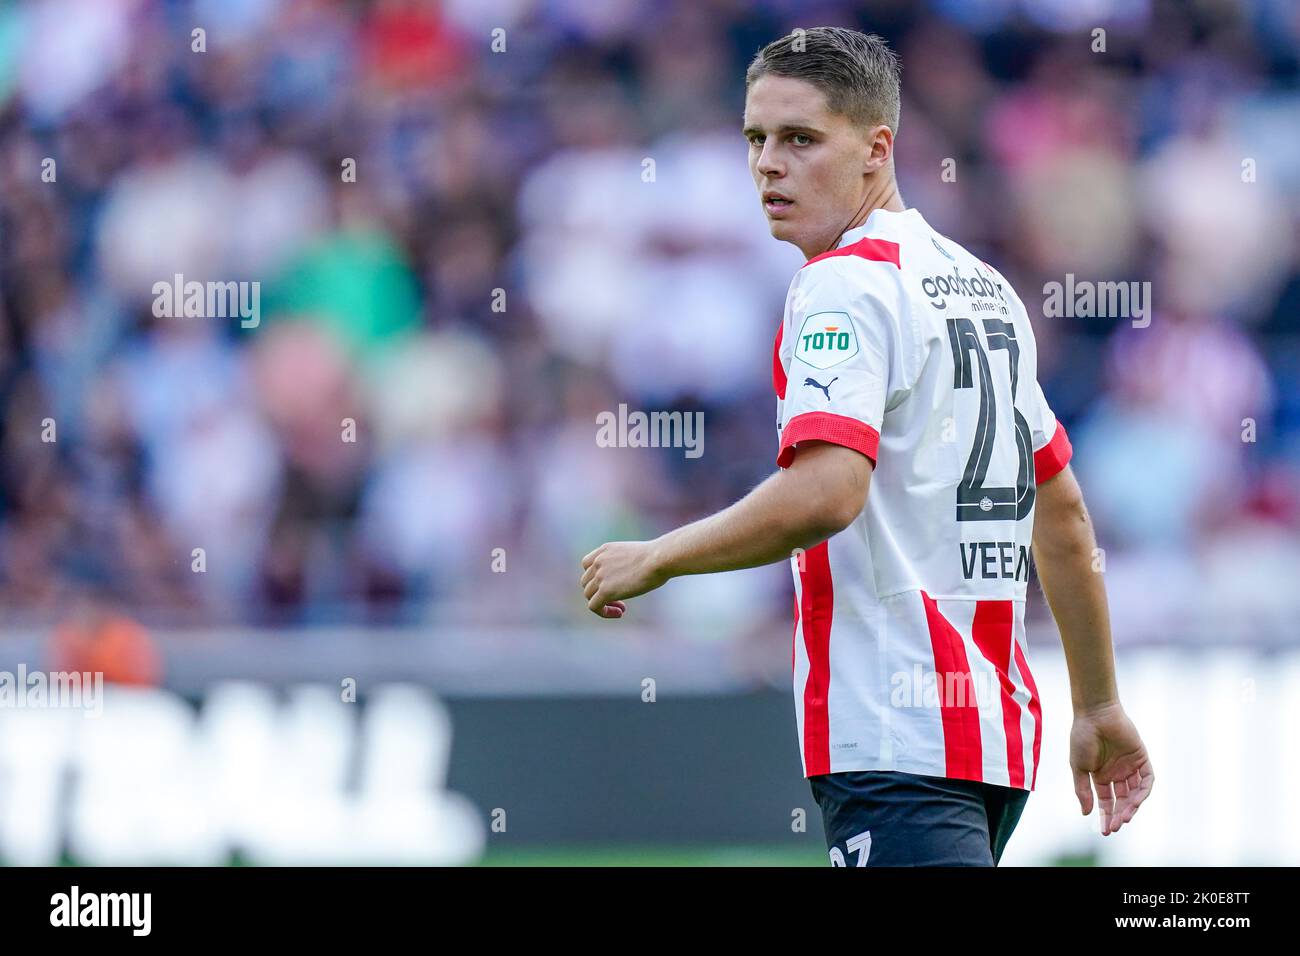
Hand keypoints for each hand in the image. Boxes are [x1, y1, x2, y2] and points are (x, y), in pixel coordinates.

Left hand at [580, 541, 667, 618]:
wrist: (659, 559)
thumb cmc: (658, 557)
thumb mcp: (635, 554)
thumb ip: (626, 563)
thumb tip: (631, 576)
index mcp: (605, 550)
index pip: (587, 565)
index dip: (597, 578)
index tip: (614, 584)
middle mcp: (598, 561)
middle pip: (587, 582)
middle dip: (600, 592)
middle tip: (620, 599)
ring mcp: (600, 576)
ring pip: (588, 595)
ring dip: (603, 603)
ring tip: (621, 608)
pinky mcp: (605, 591)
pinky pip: (594, 606)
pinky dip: (603, 612)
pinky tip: (620, 613)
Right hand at [1069, 701, 1153, 835]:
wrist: (1095, 714)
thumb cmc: (1082, 737)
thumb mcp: (1079, 767)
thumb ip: (1083, 790)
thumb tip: (1086, 814)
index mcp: (1101, 775)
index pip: (1107, 801)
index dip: (1106, 815)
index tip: (1105, 830)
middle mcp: (1117, 773)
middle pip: (1122, 800)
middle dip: (1119, 814)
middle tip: (1115, 827)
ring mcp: (1130, 766)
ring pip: (1135, 793)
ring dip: (1131, 806)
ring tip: (1125, 817)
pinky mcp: (1142, 758)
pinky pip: (1147, 780)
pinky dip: (1143, 792)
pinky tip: (1136, 801)